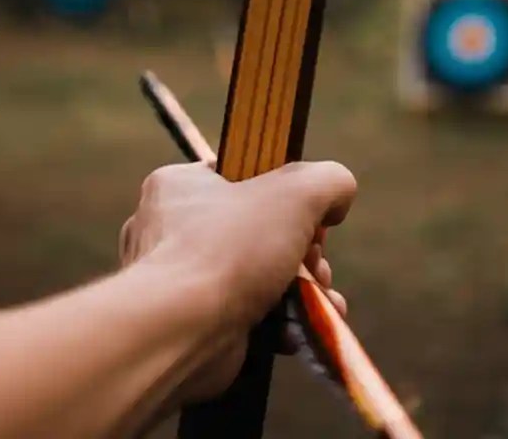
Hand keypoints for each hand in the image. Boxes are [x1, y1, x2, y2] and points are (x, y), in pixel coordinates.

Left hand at [118, 161, 354, 400]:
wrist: (180, 331)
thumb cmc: (230, 249)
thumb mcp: (296, 192)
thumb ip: (328, 180)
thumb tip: (338, 199)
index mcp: (180, 186)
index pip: (242, 176)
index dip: (285, 194)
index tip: (310, 216)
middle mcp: (170, 229)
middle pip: (259, 231)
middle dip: (303, 253)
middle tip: (318, 268)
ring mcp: (179, 281)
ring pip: (258, 277)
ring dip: (302, 291)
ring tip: (323, 304)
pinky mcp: (191, 324)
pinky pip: (245, 315)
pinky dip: (279, 323)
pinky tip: (302, 330)